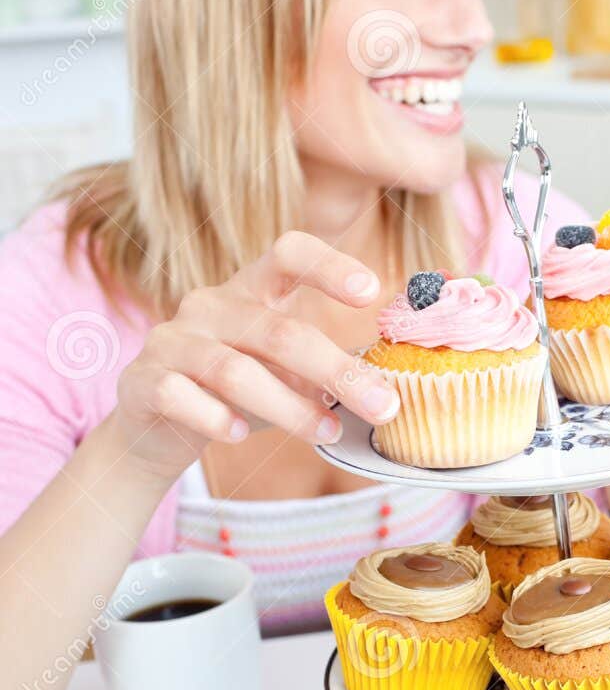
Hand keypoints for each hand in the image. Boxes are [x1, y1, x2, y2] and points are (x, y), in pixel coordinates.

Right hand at [113, 230, 398, 486]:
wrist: (153, 429)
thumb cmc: (233, 393)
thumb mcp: (282, 373)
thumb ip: (322, 371)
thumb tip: (387, 390)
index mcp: (248, 290)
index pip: (288, 254)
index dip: (329, 266)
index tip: (370, 292)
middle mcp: (209, 306)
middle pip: (278, 331)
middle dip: (335, 371)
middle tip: (382, 406)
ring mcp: (172, 341)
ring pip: (234, 371)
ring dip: (289, 407)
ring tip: (327, 433)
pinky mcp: (143, 381)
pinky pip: (181, 396)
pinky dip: (215, 417)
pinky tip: (239, 435)